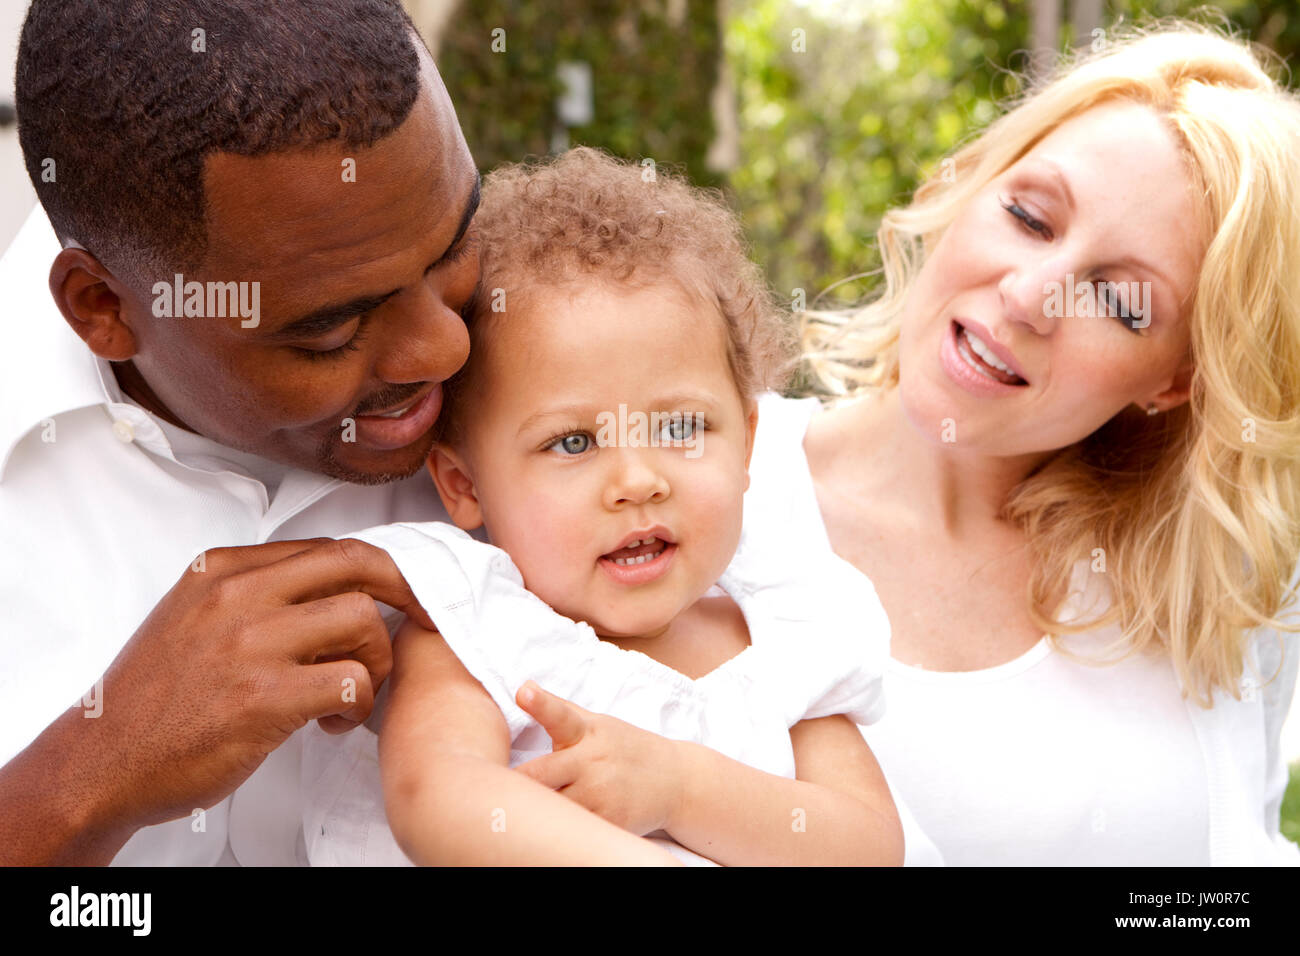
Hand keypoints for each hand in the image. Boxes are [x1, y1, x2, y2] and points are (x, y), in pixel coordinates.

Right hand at [0, 536, 435, 862]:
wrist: (104, 761)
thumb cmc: (156, 699)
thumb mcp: (193, 617)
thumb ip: (256, 594)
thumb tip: (334, 589)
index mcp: (222, 569)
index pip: (327, 547)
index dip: (378, 569)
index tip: (402, 592)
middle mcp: (238, 595)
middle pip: (357, 563)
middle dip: (405, 589)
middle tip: (423, 618)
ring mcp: (251, 644)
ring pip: (363, 618)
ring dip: (375, 660)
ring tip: (351, 690)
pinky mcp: (264, 697)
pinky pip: (351, 680)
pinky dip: (358, 703)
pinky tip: (331, 721)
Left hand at [513, 681, 684, 836]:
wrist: (675, 780)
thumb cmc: (624, 748)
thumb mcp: (597, 724)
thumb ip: (560, 711)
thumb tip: (522, 687)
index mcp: (585, 732)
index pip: (560, 715)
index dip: (540, 703)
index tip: (524, 692)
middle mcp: (591, 761)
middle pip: (539, 775)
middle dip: (514, 784)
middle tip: (489, 791)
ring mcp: (601, 794)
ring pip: (551, 808)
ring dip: (533, 811)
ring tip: (510, 815)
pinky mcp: (610, 822)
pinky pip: (572, 831)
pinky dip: (557, 832)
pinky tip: (547, 833)